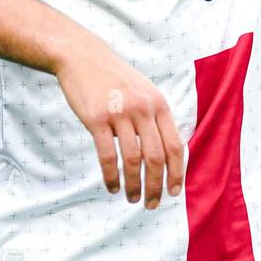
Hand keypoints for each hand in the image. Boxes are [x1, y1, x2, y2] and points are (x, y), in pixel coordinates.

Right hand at [54, 39, 184, 208]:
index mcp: (159, 104)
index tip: (173, 192)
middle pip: (156, 157)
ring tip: (132, 198)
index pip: (175, 145)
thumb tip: (166, 151)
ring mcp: (120, 113)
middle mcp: (144, 109)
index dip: (177, 172)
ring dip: (134, 184)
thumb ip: (155, 117)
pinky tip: (113, 187)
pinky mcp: (97, 119)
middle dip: (156, 185)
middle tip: (151, 204)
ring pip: (133, 159)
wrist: (84, 57)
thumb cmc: (115, 78)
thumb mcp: (144, 91)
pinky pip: (108, 155)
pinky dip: (112, 176)